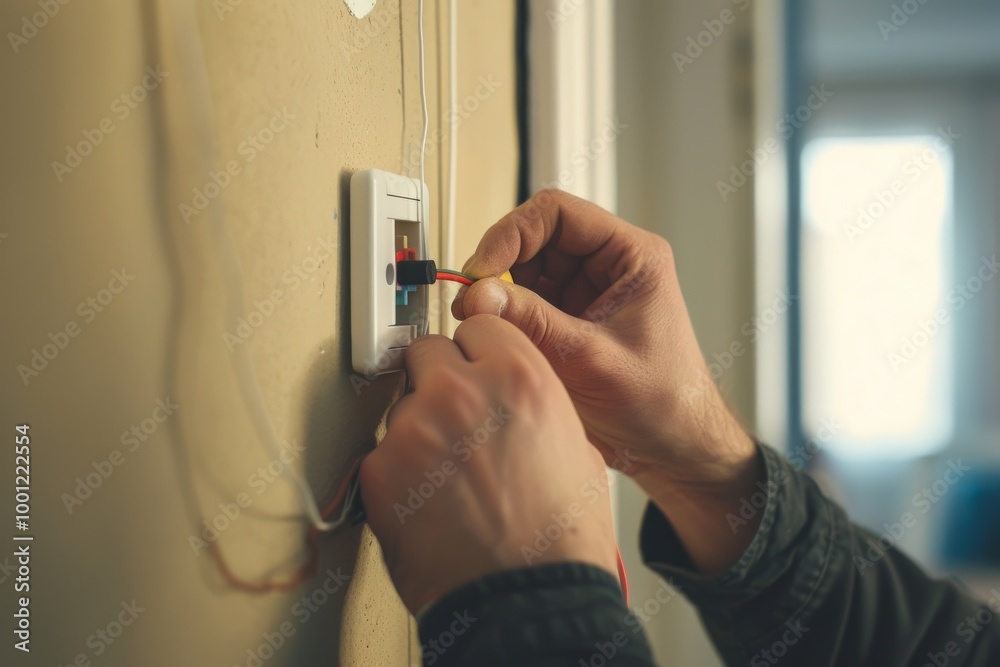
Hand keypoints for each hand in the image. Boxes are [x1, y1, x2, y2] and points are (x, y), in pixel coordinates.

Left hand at [359, 315, 617, 613]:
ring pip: (402, 404)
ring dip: (419, 428)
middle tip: (454, 418)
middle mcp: (461, 391)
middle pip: (428, 351)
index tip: (474, 365)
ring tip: (448, 476)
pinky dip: (397, 471)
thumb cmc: (560, 537)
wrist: (526, 599)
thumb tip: (511, 394)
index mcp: (519, 377)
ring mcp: (414, 428)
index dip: (479, 350)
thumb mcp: (578, 446)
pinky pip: (382, 452)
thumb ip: (535, 401)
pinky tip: (428, 500)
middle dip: (439, 379)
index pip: (479, 325)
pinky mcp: (379, 469)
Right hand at [452, 190, 760, 572]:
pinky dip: (504, 318)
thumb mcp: (593, 360)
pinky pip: (523, 304)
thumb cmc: (663, 402)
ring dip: (499, 293)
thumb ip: (535, 324)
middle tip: (473, 300)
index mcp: (631, 256)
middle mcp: (606, 267)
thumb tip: (479, 295)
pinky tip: (500, 340)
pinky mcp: (566, 321)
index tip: (481, 268)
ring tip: (486, 324)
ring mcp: (584, 294)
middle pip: (534, 238)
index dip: (511, 233)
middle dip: (499, 265)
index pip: (557, 213)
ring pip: (523, 271)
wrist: (673, 448)